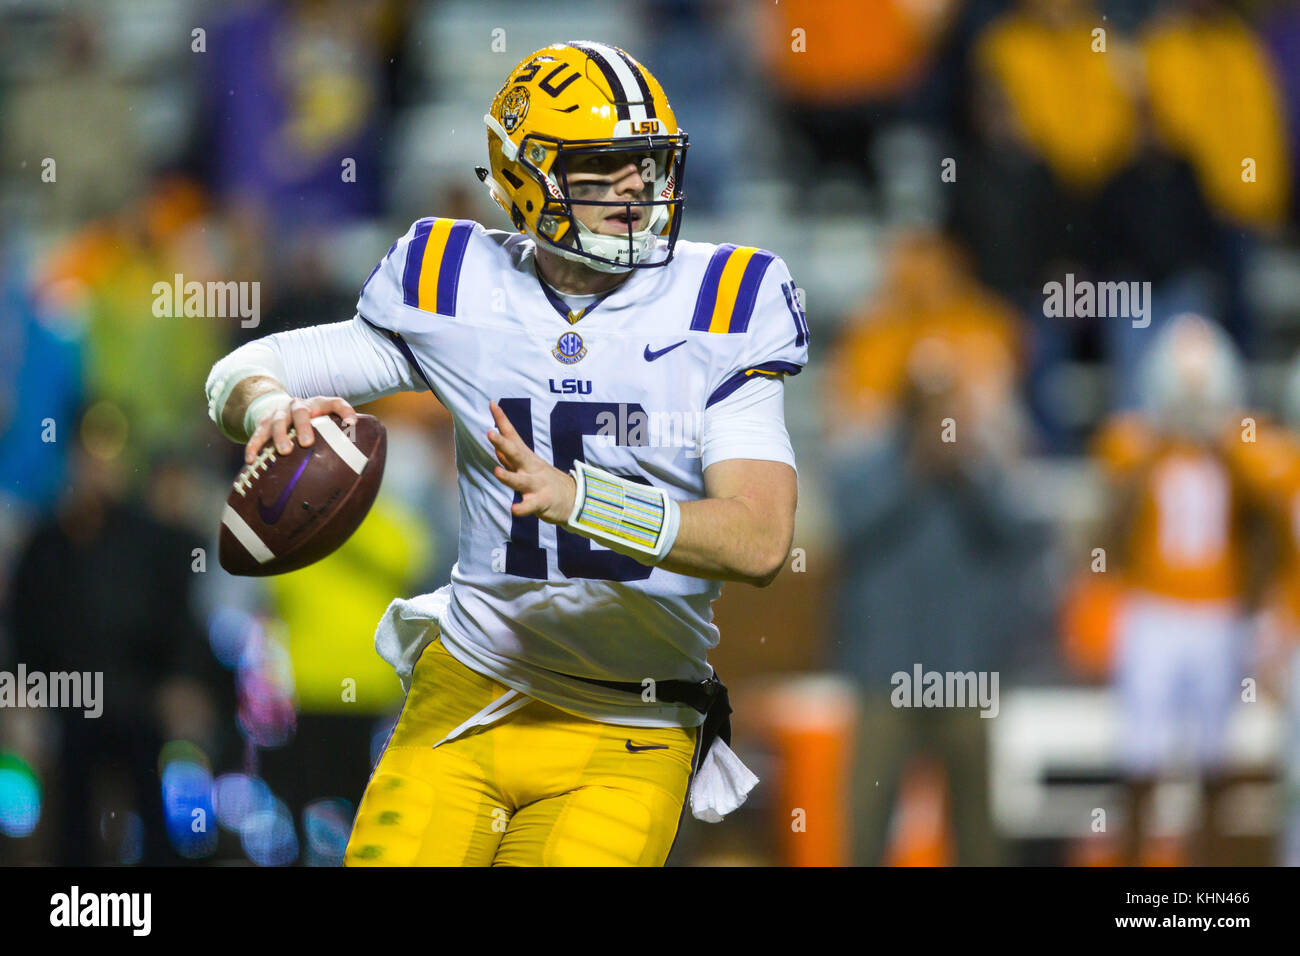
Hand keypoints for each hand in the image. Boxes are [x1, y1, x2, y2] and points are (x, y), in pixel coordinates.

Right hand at [245, 395, 356, 463]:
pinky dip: (254, 446)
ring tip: (284, 452)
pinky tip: (251, 460)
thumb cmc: (310, 424)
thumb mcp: (324, 424)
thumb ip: (339, 438)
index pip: (335, 402)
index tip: (352, 423)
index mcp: (318, 405)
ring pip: (278, 421)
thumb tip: (361, 467)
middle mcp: (298, 406)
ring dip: (280, 436)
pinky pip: (257, 435)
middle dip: (304, 426)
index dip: (344, 410)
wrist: (278, 409)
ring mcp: (279, 413)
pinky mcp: (262, 423)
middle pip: (301, 411)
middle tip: (307, 443)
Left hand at [487, 400, 576, 523]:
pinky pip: (530, 505)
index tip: (491, 404)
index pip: (513, 436)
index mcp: (526, 458)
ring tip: (496, 471)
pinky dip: (522, 508)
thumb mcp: (529, 467)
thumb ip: (511, 459)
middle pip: (516, 454)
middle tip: (490, 433)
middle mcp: (531, 468)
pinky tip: (514, 509)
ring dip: (509, 476)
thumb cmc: (545, 482)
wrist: (574, 500)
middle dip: (502, 443)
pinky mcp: (542, 501)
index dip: (502, 421)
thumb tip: (496, 447)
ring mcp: (537, 485)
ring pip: (520, 481)